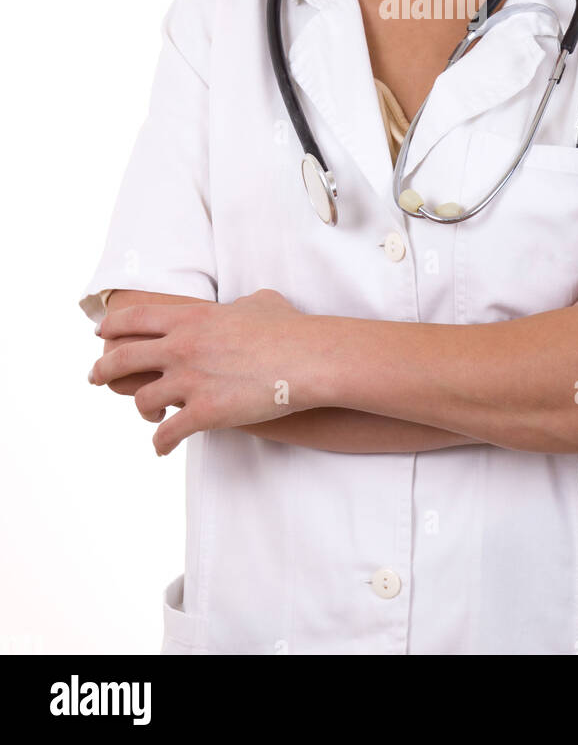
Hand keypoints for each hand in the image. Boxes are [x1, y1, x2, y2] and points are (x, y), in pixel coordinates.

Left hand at [89, 289, 322, 455]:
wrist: (308, 359)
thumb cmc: (291, 329)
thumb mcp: (260, 302)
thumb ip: (239, 304)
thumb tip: (241, 306)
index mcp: (190, 318)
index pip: (134, 319)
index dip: (112, 327)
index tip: (100, 334)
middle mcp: (181, 347)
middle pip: (122, 358)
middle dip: (102, 370)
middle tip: (94, 377)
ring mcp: (189, 381)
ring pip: (142, 400)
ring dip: (143, 409)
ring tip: (151, 414)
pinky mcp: (204, 413)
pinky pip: (167, 434)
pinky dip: (160, 443)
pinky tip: (162, 448)